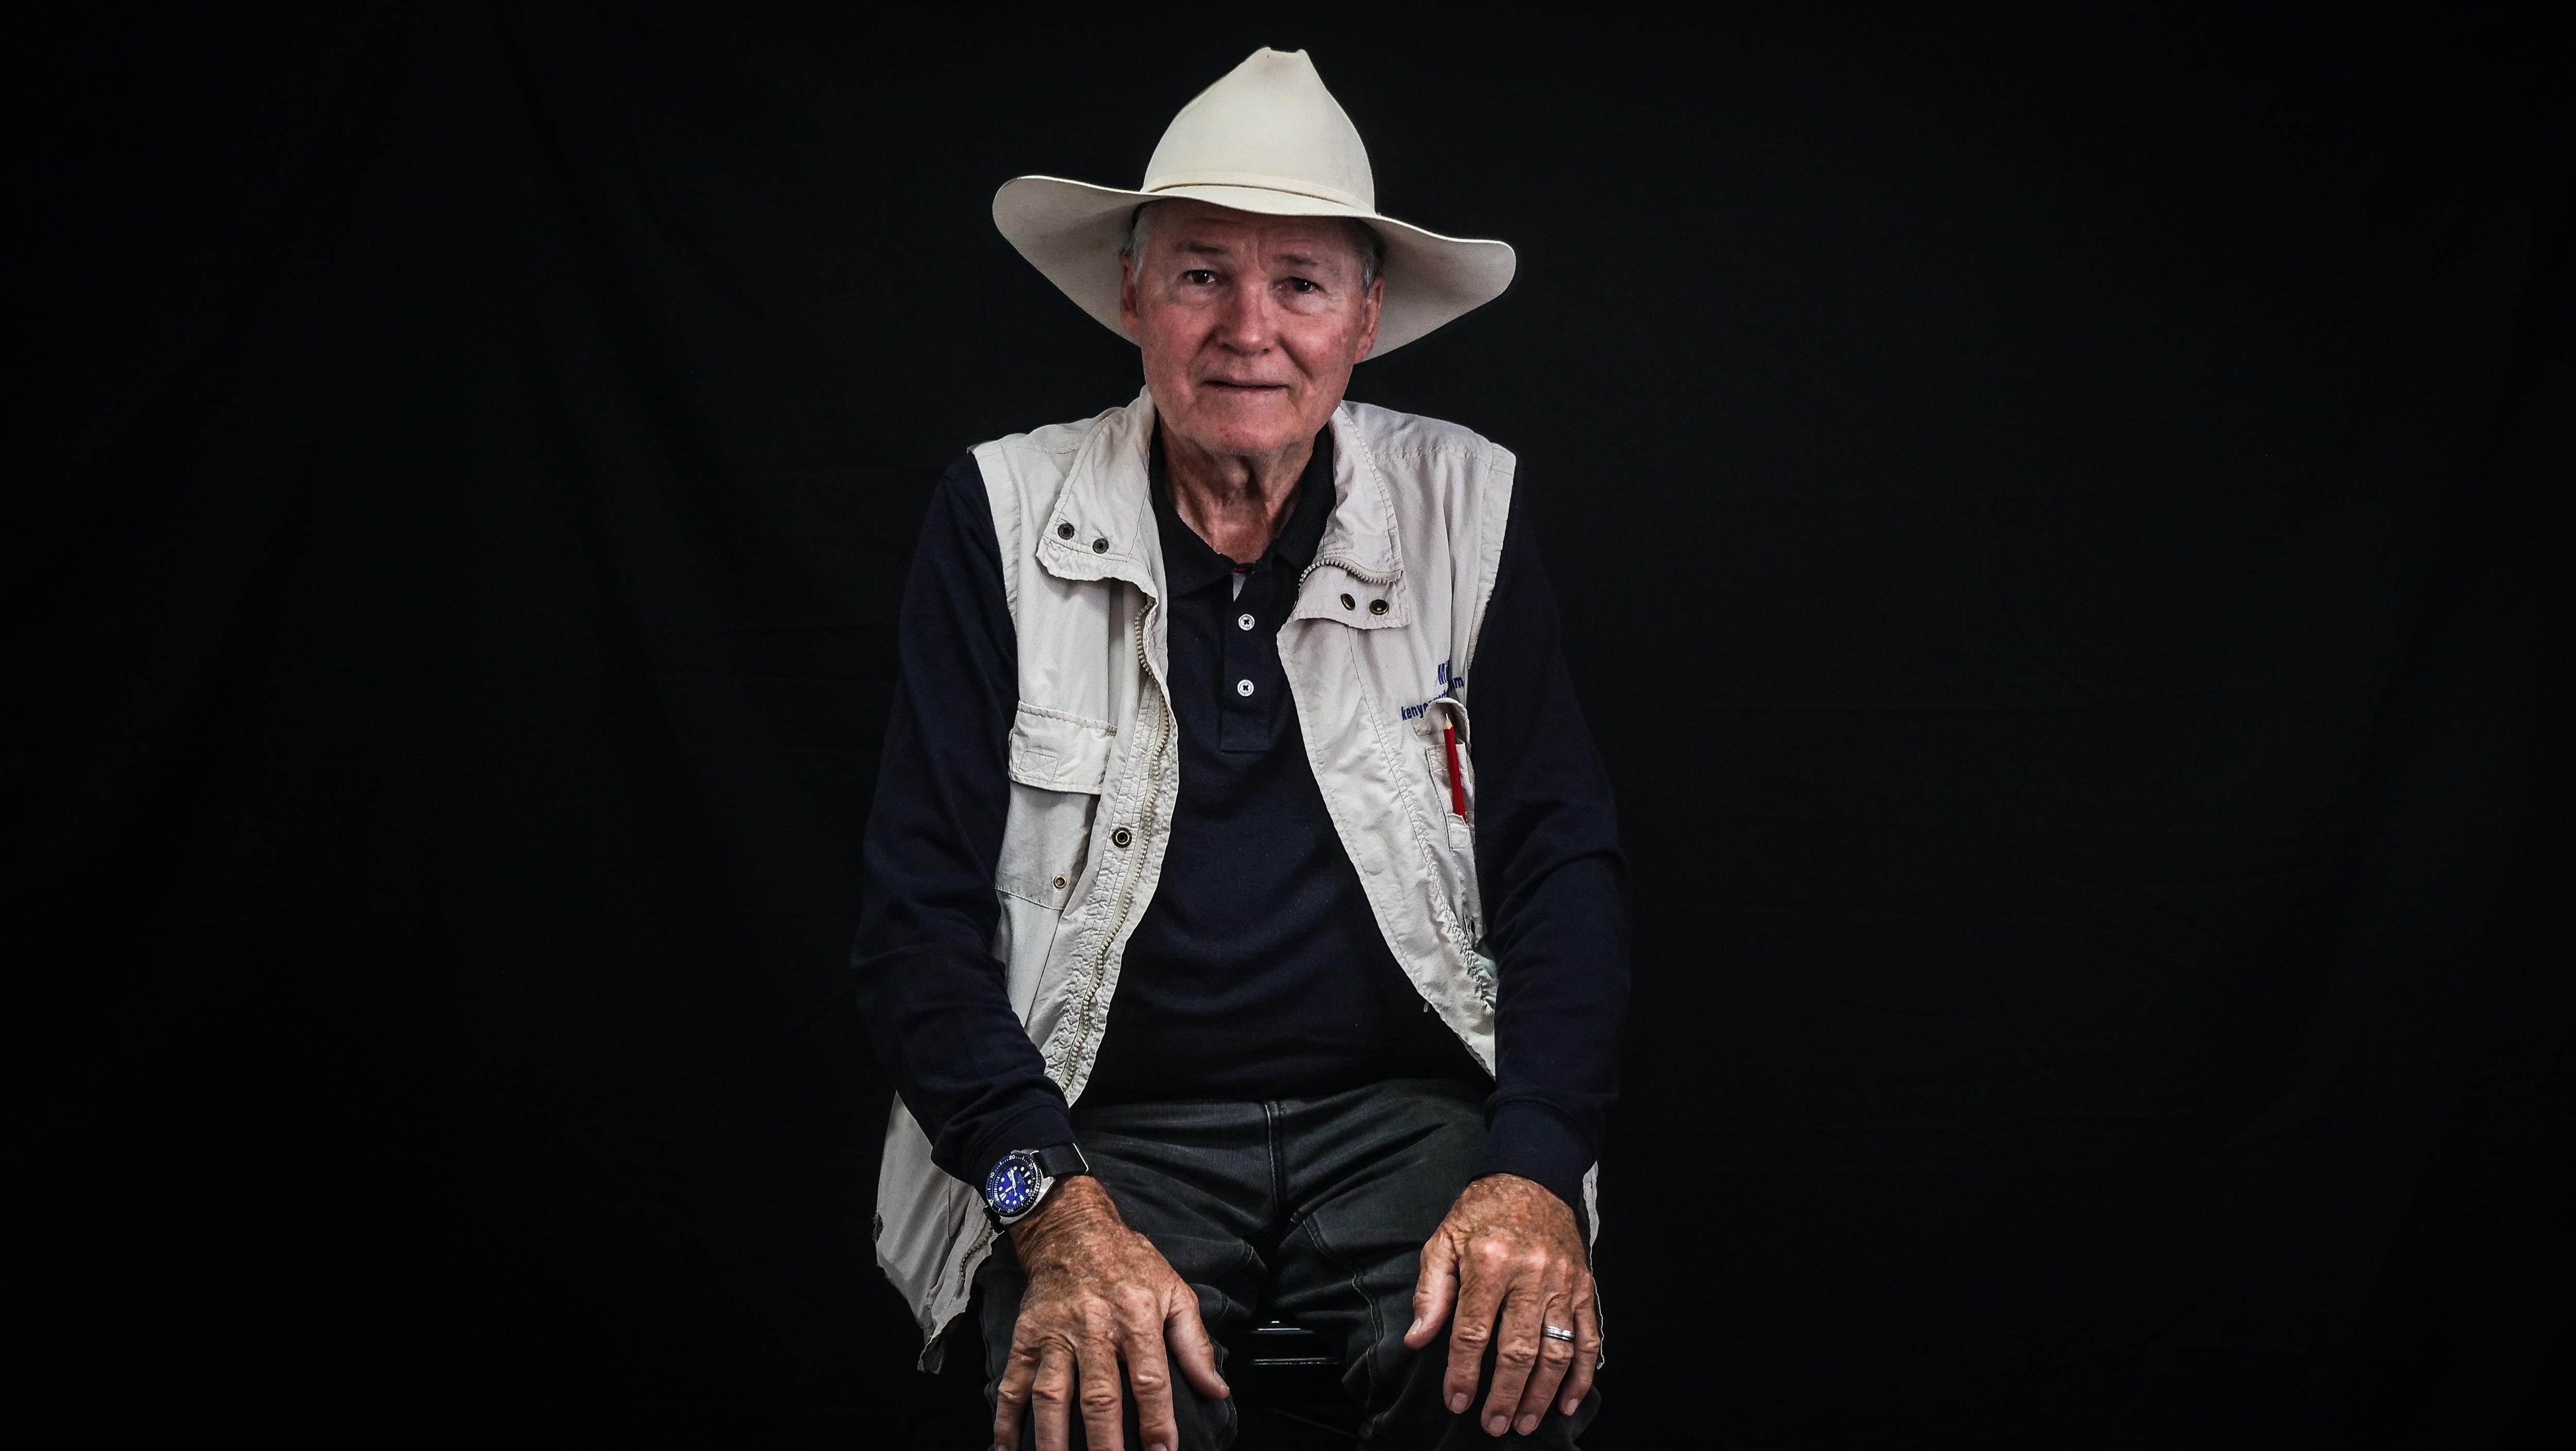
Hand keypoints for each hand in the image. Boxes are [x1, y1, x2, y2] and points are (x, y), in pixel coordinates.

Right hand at [993, 1176, 1228, 1450]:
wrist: (1072, 1228)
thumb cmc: (1129, 1263)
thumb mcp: (1175, 1292)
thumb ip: (1195, 1344)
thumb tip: (1216, 1389)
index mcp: (1136, 1318)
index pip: (1149, 1381)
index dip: (1157, 1422)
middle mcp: (1094, 1329)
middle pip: (1099, 1397)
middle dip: (1106, 1444)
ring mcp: (1056, 1335)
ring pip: (1052, 1396)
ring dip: (1053, 1439)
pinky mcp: (1026, 1337)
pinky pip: (1014, 1383)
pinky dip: (1007, 1419)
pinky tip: (1007, 1447)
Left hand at [1403, 1173, 1598, 1437]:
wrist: (1532, 1178)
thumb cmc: (1481, 1214)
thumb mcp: (1443, 1242)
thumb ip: (1432, 1293)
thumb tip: (1418, 1339)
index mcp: (1489, 1264)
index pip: (1473, 1332)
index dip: (1463, 1373)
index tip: (1456, 1402)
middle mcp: (1530, 1275)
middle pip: (1518, 1350)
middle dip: (1505, 1395)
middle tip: (1494, 1425)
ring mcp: (1563, 1283)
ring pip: (1555, 1351)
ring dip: (1540, 1394)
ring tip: (1525, 1422)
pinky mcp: (1584, 1287)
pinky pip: (1588, 1339)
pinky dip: (1580, 1376)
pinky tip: (1567, 1402)